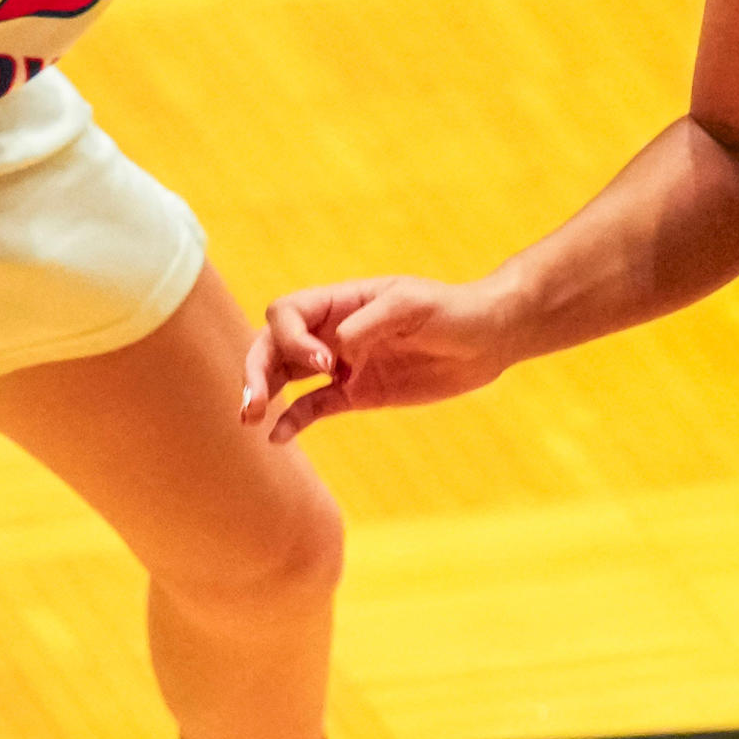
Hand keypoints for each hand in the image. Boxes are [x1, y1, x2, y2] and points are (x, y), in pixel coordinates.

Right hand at [239, 277, 506, 441]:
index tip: (325, 363)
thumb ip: (370, 323)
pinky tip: (278, 436)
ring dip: (264, 393)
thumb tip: (334, 348)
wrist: (489, 339)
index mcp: (340, 302)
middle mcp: (333, 331)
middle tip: (253, 402)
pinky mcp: (357, 393)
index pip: (288, 314)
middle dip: (257, 369)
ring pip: (286, 376)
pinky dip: (294, 419)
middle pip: (274, 345)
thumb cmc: (453, 311)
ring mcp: (343, 364)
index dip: (292, 339)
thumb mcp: (413, 307)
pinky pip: (315, 407)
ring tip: (250, 418)